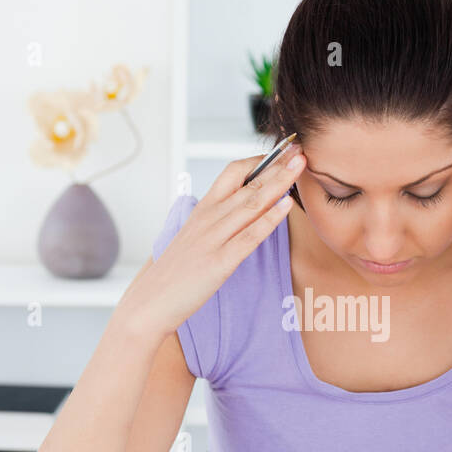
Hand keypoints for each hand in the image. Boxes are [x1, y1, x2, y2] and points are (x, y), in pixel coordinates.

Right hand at [121, 143, 305, 336]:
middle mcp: (208, 218)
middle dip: (277, 165)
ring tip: (300, 166)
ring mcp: (214, 238)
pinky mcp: (219, 261)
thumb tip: (240, 210)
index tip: (283, 152)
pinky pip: (250, 235)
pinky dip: (270, 218)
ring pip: (251, 203)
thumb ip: (216, 221)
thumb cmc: (175, 272)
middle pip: (248, 184)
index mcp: (203, 209)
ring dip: (279, 182)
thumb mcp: (194, 237)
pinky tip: (286, 204)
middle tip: (300, 150)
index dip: (260, 160)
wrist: (151, 302)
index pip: (232, 172)